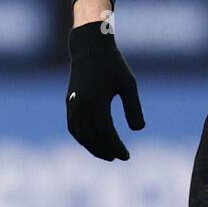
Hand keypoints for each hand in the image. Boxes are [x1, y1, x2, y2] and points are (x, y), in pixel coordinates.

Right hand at [66, 19, 144, 160]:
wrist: (90, 49)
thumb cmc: (113, 66)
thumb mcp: (129, 84)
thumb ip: (133, 108)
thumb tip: (138, 130)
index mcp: (96, 102)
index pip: (106, 133)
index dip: (116, 147)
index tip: (126, 156)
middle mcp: (81, 106)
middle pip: (92, 138)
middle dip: (106, 151)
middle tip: (119, 157)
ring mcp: (73, 105)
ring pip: (81, 136)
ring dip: (93, 148)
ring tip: (108, 155)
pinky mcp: (69, 104)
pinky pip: (74, 128)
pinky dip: (83, 139)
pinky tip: (93, 143)